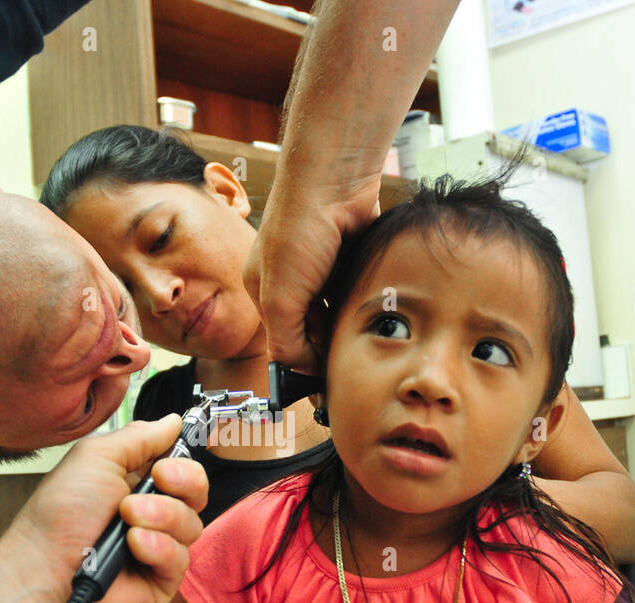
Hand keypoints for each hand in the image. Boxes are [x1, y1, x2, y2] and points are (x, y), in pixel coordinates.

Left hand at [0, 415, 207, 602]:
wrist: (45, 571)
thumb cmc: (58, 517)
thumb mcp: (96, 457)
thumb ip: (139, 436)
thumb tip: (173, 421)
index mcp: (132, 482)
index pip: (179, 465)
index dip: (182, 461)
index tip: (168, 459)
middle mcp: (148, 514)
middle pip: (196, 492)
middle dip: (183, 481)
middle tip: (160, 479)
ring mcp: (156, 548)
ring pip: (192, 524)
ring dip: (162, 515)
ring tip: (128, 519)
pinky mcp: (161, 580)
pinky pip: (182, 558)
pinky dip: (159, 548)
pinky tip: (134, 547)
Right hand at [242, 178, 379, 372]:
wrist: (334, 179)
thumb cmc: (298, 228)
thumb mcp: (280, 296)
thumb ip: (285, 338)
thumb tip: (298, 370)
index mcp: (263, 293)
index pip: (283, 343)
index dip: (302, 367)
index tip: (322, 390)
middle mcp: (291, 283)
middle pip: (311, 332)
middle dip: (326, 349)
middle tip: (347, 371)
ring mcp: (322, 271)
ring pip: (335, 315)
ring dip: (345, 327)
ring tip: (360, 341)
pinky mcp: (348, 260)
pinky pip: (354, 293)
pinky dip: (360, 304)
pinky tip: (371, 313)